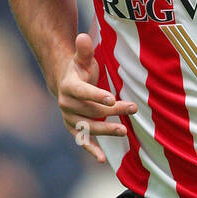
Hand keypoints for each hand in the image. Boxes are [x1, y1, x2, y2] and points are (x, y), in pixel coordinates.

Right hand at [56, 33, 136, 161]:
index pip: (83, 92)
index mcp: (69, 87)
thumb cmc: (78, 70)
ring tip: (124, 129)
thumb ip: (83, 50)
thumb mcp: (81, 59)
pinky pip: (83, 141)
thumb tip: (83, 37)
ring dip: (107, 129)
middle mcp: (66, 105)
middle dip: (113, 110)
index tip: (111, 98)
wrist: (64, 84)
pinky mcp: (75, 129)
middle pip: (91, 110)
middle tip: (133, 108)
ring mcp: (70, 119)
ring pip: (89, 126)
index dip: (96, 95)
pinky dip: (92, 150)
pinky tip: (103, 160)